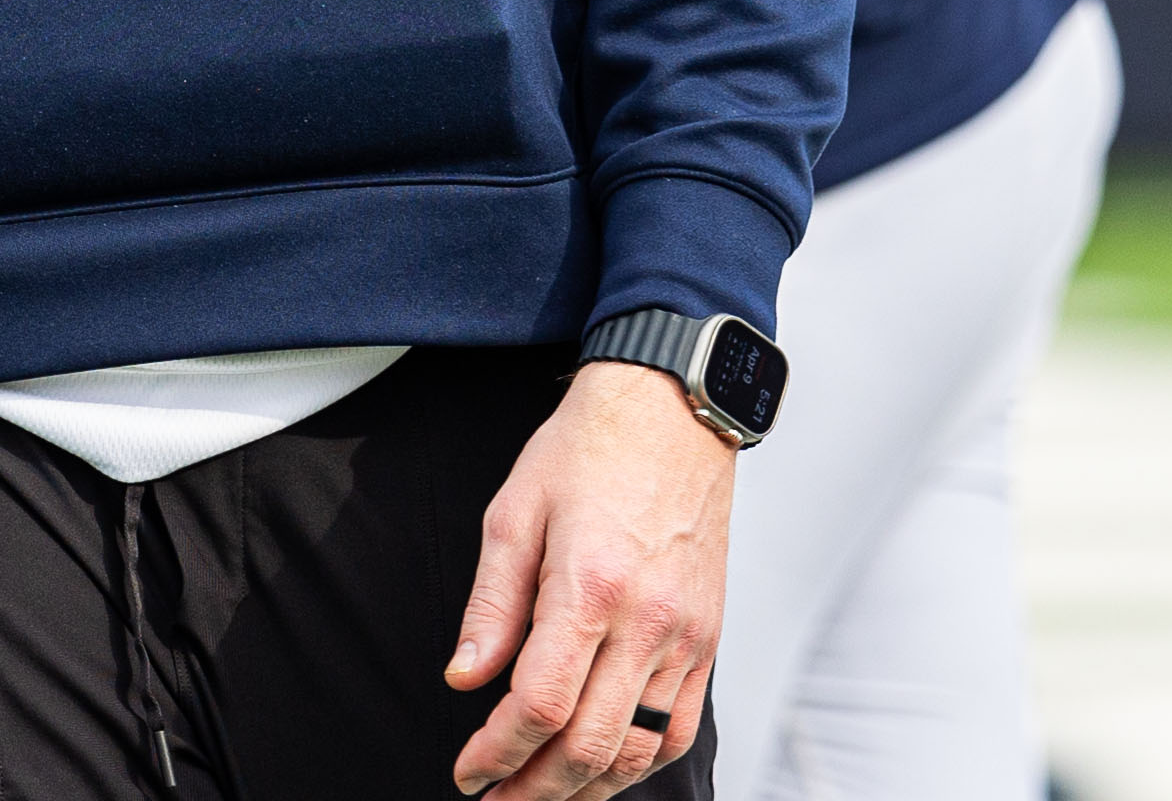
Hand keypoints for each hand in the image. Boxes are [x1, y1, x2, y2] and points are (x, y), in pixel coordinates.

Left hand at [445, 362, 732, 796]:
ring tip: (540, 794)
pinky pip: (679, 728)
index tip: (467, 772)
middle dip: (534, 790)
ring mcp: (686, 635)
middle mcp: (647, 620)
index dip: (496, 754)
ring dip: (585, 789)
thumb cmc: (590, 448)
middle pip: (590, 745)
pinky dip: (639, 765)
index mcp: (590, 586)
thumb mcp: (514, 511)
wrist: (672, 410)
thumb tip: (464, 680)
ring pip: (639, 751)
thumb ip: (490, 605)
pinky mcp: (708, 638)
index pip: (539, 705)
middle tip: (494, 800)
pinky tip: (603, 770)